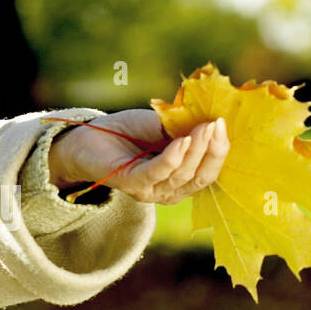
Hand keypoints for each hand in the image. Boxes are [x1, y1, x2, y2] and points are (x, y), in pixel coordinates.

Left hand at [47, 109, 229, 204]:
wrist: (87, 137)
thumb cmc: (127, 132)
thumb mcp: (160, 126)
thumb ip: (183, 127)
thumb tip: (212, 119)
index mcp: (180, 179)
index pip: (208, 171)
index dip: (219, 150)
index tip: (224, 124)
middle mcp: (168, 191)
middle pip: (199, 176)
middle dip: (212, 151)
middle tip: (217, 125)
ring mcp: (150, 190)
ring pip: (181, 174)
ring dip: (196, 150)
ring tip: (203, 128)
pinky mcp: (131, 183)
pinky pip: (156, 173)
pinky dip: (172, 157)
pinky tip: (182, 141)